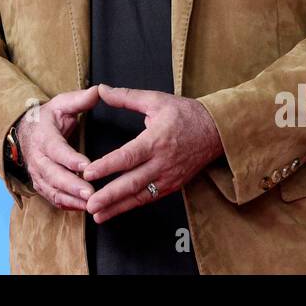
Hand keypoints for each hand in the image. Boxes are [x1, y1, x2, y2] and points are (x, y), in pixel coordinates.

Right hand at [17, 86, 101, 211]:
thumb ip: (80, 99)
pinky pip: (53, 199)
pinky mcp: (41, 185)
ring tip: (91, 205)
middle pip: (53, 175)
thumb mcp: (62, 104)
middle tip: (91, 193)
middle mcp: (37, 158)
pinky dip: (68, 205)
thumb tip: (99, 91)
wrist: (25, 132)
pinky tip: (84, 208)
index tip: (86, 166)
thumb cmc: (48, 118)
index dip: (70, 159)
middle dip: (72, 185)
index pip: (56, 150)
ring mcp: (37, 174)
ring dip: (71, 199)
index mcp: (43, 137)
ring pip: (53, 190)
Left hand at [81, 83, 224, 223]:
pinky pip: (149, 198)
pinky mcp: (173, 185)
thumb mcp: (156, 100)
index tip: (88, 173)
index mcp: (156, 140)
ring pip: (140, 196)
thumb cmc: (186, 114)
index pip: (128, 157)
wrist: (217, 131)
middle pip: (132, 182)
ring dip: (117, 207)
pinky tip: (115, 211)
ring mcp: (168, 177)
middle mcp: (162, 162)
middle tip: (90, 204)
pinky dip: (131, 206)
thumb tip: (101, 90)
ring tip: (97, 215)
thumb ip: (126, 97)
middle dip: (109, 196)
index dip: (107, 166)